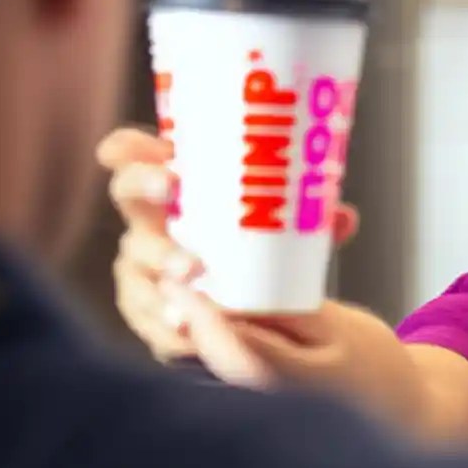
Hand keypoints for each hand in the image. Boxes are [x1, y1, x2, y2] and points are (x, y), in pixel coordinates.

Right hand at [97, 127, 361, 385]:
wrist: (244, 314)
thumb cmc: (252, 249)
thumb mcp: (279, 228)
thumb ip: (308, 219)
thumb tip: (342, 217)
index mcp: (173, 190)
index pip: (134, 157)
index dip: (126, 147)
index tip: (128, 144)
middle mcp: (147, 223)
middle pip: (129, 195)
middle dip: (145, 186)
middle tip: (171, 187)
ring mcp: (139, 268)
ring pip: (138, 259)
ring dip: (163, 260)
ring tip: (193, 269)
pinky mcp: (147, 314)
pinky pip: (149, 315)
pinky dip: (169, 319)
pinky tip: (184, 322)